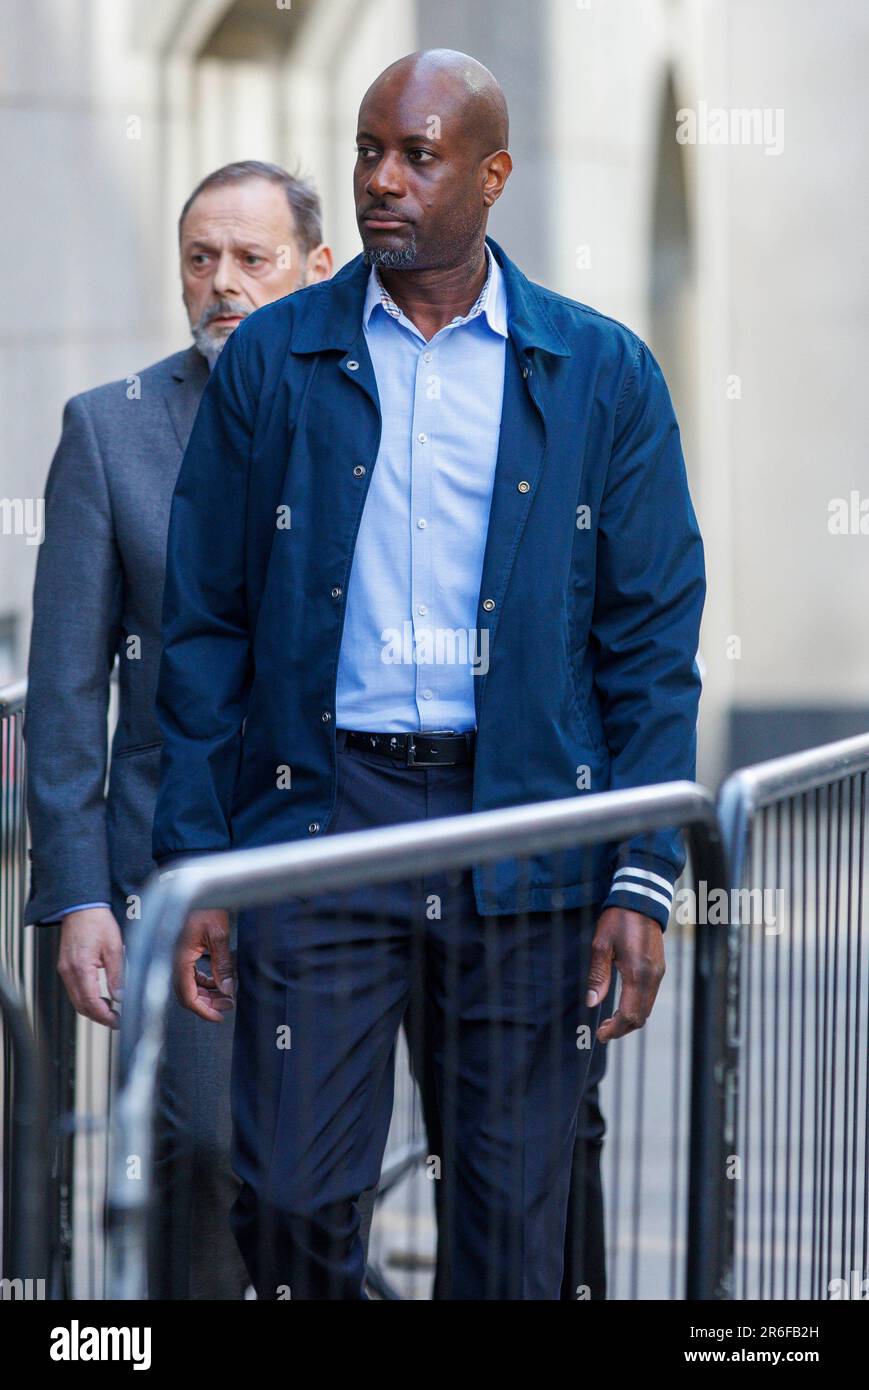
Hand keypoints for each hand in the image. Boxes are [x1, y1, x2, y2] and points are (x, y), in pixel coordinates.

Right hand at [58, 907, 124, 1028]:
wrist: (81, 907)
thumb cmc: (97, 921)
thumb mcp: (114, 948)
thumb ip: (117, 975)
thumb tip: (121, 997)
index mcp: (80, 968)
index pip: (91, 1003)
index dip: (105, 1016)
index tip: (118, 1021)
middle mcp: (69, 972)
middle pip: (81, 1006)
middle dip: (99, 1017)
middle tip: (117, 1021)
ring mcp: (65, 970)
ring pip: (77, 1000)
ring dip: (93, 1009)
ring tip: (112, 1011)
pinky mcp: (66, 967)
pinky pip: (75, 990)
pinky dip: (87, 998)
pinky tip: (102, 997)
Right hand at [174, 908, 234, 1022]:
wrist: (194, 886)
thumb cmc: (203, 905)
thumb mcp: (218, 935)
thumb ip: (222, 964)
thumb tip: (227, 989)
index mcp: (178, 959)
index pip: (188, 996)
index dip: (203, 1010)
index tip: (218, 1017)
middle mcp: (173, 960)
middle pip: (187, 993)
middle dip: (207, 1003)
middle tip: (227, 1006)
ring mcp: (175, 955)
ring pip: (188, 984)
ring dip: (206, 992)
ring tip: (225, 995)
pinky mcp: (180, 950)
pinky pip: (189, 972)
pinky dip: (203, 980)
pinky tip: (216, 981)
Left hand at [585, 906, 665, 1042]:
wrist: (642, 900)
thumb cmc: (619, 920)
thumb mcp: (601, 945)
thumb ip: (598, 976)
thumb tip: (592, 1003)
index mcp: (638, 973)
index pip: (629, 1013)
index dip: (615, 1029)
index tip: (600, 1035)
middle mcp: (653, 977)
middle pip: (640, 1016)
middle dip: (622, 1029)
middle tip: (602, 1032)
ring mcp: (658, 974)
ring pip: (647, 1008)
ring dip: (629, 1020)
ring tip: (609, 1022)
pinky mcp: (659, 969)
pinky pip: (650, 997)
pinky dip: (637, 1008)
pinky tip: (622, 1006)